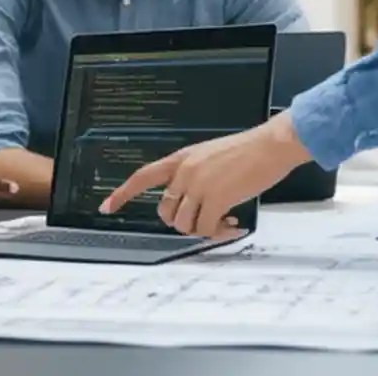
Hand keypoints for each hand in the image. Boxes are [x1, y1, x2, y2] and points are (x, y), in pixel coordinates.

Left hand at [99, 112, 312, 237]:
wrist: (270, 145)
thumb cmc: (248, 151)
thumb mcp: (210, 157)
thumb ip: (194, 176)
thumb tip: (190, 205)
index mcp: (182, 159)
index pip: (143, 176)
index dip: (122, 193)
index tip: (107, 207)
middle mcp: (185, 172)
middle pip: (165, 211)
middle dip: (182, 221)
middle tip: (206, 220)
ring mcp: (199, 185)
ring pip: (184, 224)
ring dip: (203, 229)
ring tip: (223, 221)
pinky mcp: (216, 198)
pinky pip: (205, 228)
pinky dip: (217, 232)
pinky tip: (233, 223)